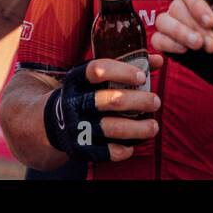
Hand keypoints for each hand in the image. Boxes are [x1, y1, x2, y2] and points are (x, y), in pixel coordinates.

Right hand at [43, 57, 163, 163]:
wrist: (54, 122)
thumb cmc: (86, 93)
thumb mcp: (97, 77)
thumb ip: (126, 67)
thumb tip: (158, 60)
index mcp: (76, 79)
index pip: (97, 70)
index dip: (122, 72)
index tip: (142, 77)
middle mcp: (73, 102)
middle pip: (110, 100)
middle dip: (138, 101)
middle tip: (156, 102)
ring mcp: (75, 126)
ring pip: (111, 127)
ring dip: (137, 128)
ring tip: (154, 126)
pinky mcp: (78, 148)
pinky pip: (104, 152)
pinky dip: (122, 150)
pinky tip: (132, 146)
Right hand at [152, 0, 212, 87]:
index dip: (198, 5)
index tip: (212, 21)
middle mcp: (189, 7)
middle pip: (177, 7)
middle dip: (192, 26)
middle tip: (212, 44)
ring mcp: (179, 25)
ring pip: (164, 21)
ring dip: (179, 34)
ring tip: (198, 48)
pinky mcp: (174, 44)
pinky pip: (158, 39)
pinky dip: (166, 44)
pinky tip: (182, 52)